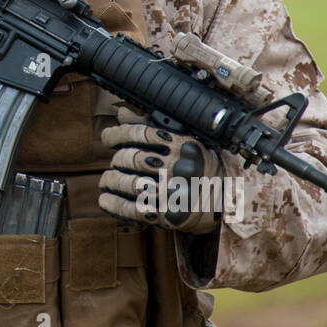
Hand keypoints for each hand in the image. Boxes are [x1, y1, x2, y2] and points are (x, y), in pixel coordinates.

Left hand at [98, 124, 223, 233]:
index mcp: (180, 145)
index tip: (108, 138)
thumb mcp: (182, 139)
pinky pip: (132, 208)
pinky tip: (104, 199)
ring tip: (106, 180)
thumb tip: (122, 113)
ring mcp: (171, 191)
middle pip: (132, 159)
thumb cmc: (198, 165)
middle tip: (115, 163)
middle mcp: (176, 166)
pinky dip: (113, 203)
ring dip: (111, 181)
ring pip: (129, 183)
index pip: (141, 133)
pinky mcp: (166, 214)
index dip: (118, 134)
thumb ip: (152, 125)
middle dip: (118, 160)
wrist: (222, 200)